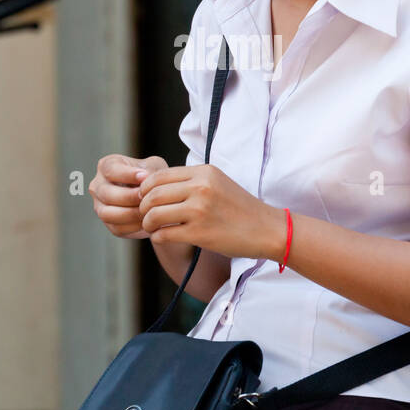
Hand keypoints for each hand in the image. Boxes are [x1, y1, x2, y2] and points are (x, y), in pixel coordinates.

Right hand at [89, 154, 168, 238]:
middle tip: (146, 197)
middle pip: (107, 194)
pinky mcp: (109, 224)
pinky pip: (117, 228)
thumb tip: (145, 178)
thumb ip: (150, 170)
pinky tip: (146, 220)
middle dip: (129, 197)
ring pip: (107, 214)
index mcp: (106, 166)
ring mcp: (100, 206)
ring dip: (129, 213)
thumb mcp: (154, 166)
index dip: (127, 174)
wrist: (156, 195)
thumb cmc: (152, 176)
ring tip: (147, 210)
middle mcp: (98, 186)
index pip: (111, 170)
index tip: (144, 176)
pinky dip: (133, 226)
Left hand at [134, 163, 286, 260]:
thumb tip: (154, 186)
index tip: (146, 199)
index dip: (145, 188)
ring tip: (152, 227)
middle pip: (152, 194)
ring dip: (147, 223)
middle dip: (142, 207)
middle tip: (145, 215)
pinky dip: (158, 237)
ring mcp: (199, 210)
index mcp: (203, 172)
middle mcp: (200, 188)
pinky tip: (163, 237)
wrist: (266, 229)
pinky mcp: (199, 233)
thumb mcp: (217, 182)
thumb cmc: (239, 208)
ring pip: (154, 214)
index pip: (158, 175)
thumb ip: (190, 180)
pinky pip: (163, 234)